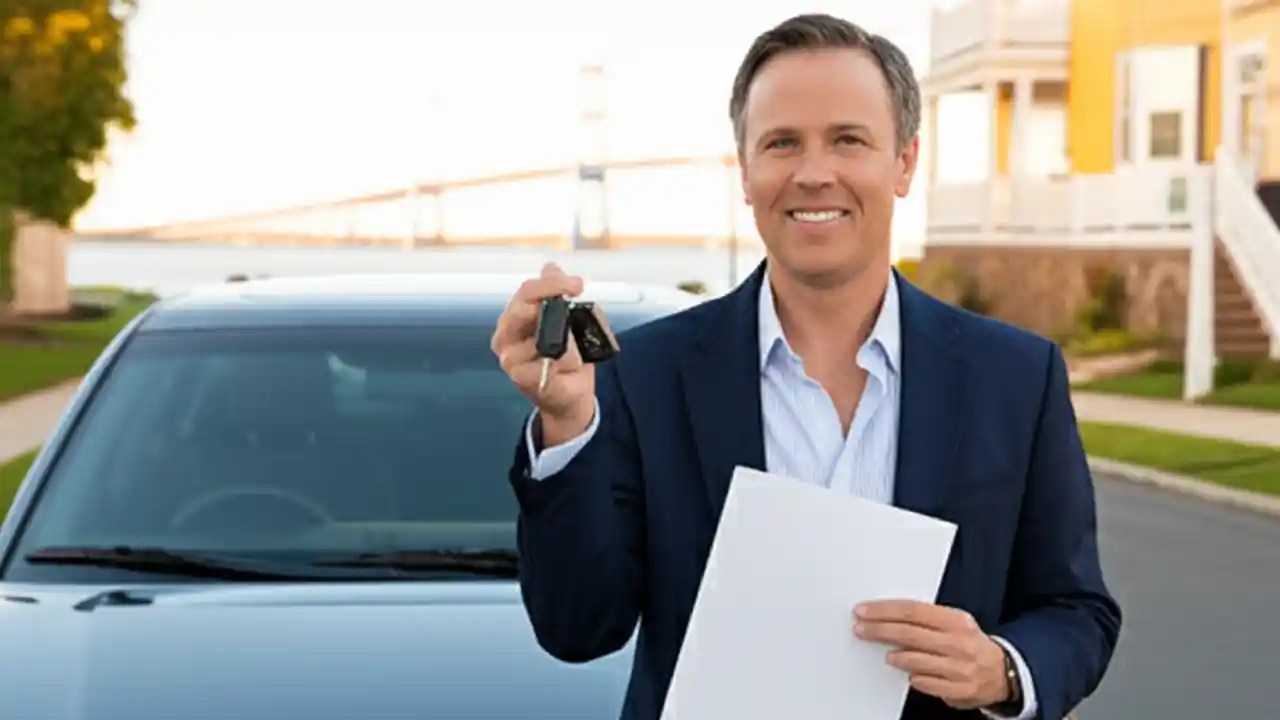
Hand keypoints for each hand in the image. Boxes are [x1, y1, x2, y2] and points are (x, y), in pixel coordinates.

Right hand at [491, 262, 595, 442]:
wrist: (570, 392)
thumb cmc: (566, 353)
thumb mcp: (568, 317)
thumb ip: (556, 290)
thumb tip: (550, 266)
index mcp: (513, 316)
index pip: (526, 292)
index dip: (551, 284)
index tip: (577, 284)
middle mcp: (505, 336)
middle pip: (523, 307)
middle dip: (553, 302)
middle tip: (574, 299)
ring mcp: (510, 358)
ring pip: (545, 338)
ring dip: (568, 345)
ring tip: (571, 354)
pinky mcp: (520, 378)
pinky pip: (550, 362)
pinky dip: (566, 365)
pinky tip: (564, 371)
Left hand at [853, 600, 1010, 710]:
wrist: (1002, 672)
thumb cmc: (969, 644)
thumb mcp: (954, 623)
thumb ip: (925, 619)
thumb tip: (886, 614)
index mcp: (956, 620)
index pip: (913, 611)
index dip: (884, 610)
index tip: (864, 611)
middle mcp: (959, 643)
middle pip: (910, 633)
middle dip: (880, 630)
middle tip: (860, 628)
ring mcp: (960, 668)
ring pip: (917, 660)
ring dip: (896, 656)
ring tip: (887, 654)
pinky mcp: (960, 690)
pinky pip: (927, 683)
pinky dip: (914, 678)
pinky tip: (909, 673)